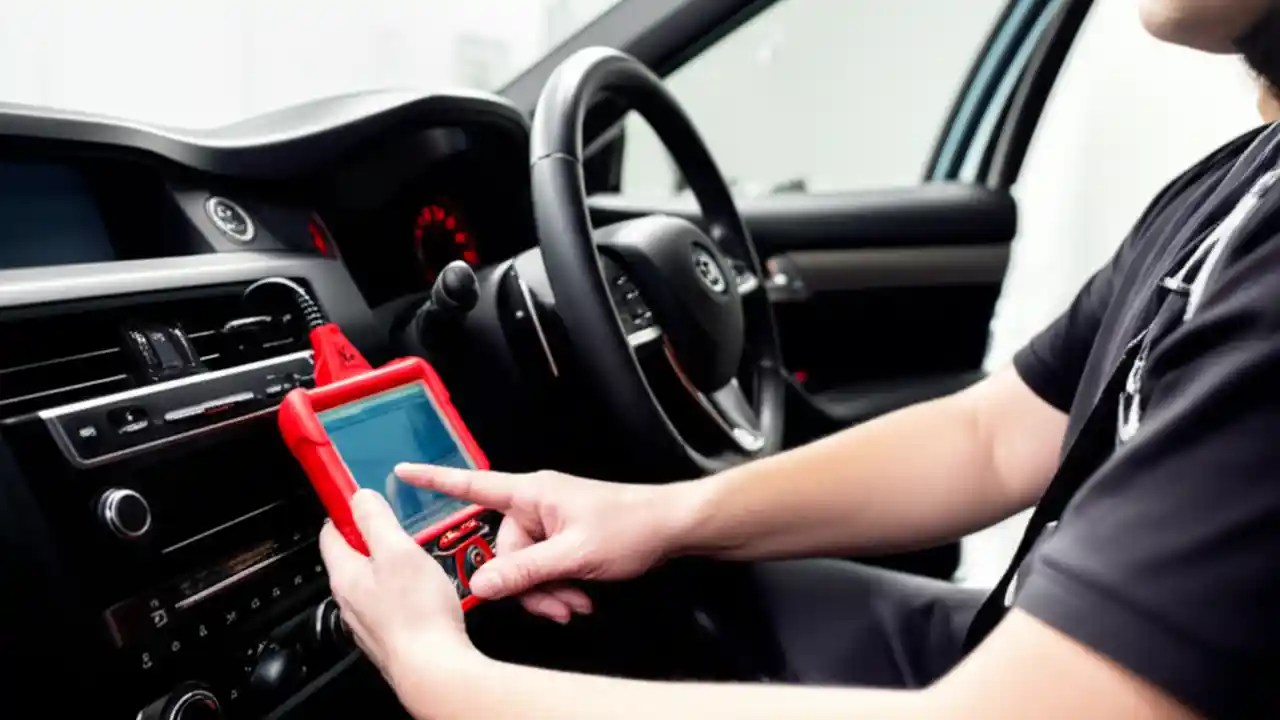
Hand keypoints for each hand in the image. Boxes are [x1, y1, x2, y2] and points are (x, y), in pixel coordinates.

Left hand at [319, 489, 476, 692]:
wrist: (434, 668)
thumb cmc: (416, 615)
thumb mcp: (397, 550)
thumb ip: (376, 521)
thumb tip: (359, 497)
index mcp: (345, 575)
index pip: (330, 533)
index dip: (342, 511)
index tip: (356, 498)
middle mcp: (350, 600)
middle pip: (354, 558)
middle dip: (376, 539)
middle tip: (402, 529)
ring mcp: (369, 621)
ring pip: (375, 582)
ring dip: (395, 567)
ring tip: (422, 559)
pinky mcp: (391, 635)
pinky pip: (393, 604)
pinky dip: (407, 592)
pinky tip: (428, 591)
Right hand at [395, 464, 688, 623]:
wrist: (671, 528)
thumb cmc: (631, 525)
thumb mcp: (574, 554)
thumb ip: (525, 571)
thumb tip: (481, 584)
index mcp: (532, 493)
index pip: (473, 484)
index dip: (435, 481)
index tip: (402, 473)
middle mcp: (537, 504)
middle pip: (502, 549)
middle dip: (524, 583)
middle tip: (555, 603)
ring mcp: (551, 523)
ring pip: (524, 566)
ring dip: (545, 591)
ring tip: (573, 603)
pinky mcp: (565, 539)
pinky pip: (543, 568)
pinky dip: (556, 587)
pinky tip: (578, 599)